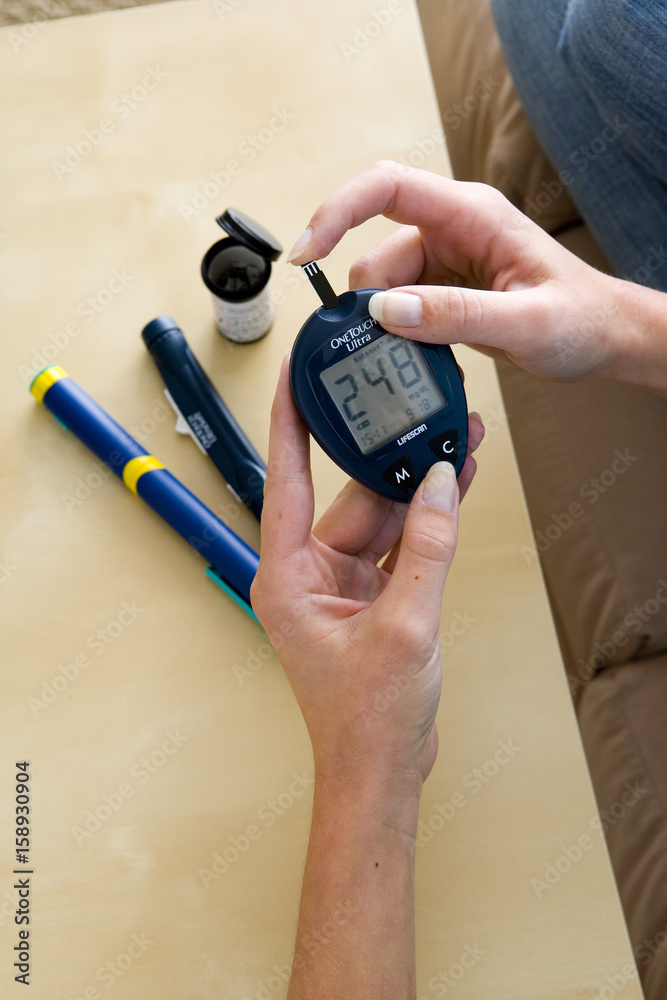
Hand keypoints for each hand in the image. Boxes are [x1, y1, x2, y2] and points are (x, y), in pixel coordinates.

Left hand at [250, 357, 483, 790]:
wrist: (381, 773)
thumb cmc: (368, 719)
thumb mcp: (405, 625)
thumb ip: (426, 548)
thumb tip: (441, 483)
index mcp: (287, 576)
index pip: (286, 480)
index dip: (289, 422)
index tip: (294, 374)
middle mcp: (307, 574)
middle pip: (349, 496)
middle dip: (390, 456)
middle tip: (420, 410)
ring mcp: (340, 585)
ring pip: (379, 518)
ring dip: (416, 488)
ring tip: (455, 441)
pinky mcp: (370, 598)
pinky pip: (397, 546)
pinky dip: (424, 523)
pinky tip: (454, 488)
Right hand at [285, 160, 632, 382]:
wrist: (604, 338)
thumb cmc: (582, 317)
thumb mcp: (525, 320)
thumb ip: (456, 314)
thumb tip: (389, 310)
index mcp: (470, 214)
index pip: (385, 188)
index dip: (335, 212)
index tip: (307, 253)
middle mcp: (451, 230)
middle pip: (375, 251)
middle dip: (367, 300)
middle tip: (386, 344)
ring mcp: (445, 261)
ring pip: (383, 287)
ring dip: (388, 325)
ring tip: (425, 354)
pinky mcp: (443, 290)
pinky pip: (401, 307)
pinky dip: (400, 334)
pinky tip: (427, 354)